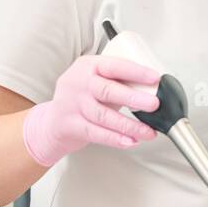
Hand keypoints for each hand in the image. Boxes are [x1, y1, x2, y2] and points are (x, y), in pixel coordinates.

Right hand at [22, 55, 161, 166]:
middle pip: (106, 90)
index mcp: (88, 66)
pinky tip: (130, 141)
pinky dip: (115, 139)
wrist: (53, 121)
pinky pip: (96, 133)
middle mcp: (78, 83)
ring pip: (103, 116)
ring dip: (129, 125)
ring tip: (148, 132)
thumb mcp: (99, 82)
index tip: (154, 78)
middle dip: (133, 98)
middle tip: (154, 104)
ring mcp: (72, 105)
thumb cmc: (83, 97)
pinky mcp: (70, 125)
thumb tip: (154, 90)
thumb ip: (121, 83)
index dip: (135, 72)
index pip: (113, 65)